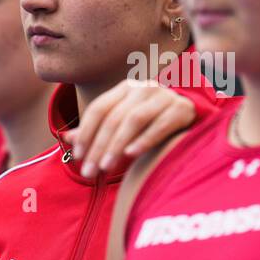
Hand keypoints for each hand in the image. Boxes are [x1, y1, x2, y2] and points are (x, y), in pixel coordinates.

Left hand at [64, 79, 196, 178]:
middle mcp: (143, 88)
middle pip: (114, 117)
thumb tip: (67, 137)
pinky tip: (131, 155)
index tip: (78, 156)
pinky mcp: (182, 108)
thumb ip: (98, 131)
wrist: (193, 121)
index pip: (99, 108)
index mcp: (125, 89)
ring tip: (107, 168)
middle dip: (99, 146)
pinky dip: (144, 140)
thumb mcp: (123, 126)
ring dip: (117, 145)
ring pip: (134, 120)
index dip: (86, 132)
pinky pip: (160, 125)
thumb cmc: (152, 126)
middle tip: (89, 171)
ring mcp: (164, 96)